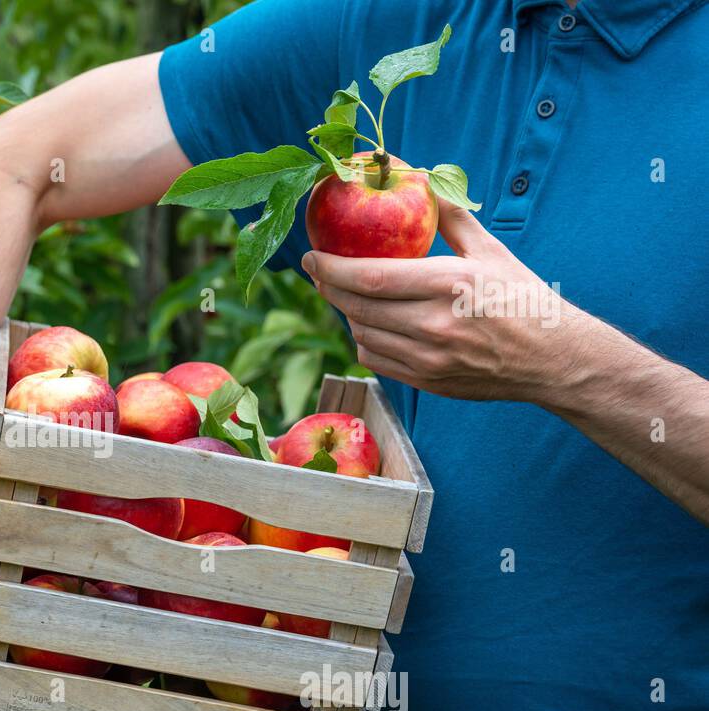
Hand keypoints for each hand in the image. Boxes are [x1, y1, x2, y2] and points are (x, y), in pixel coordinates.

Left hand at [302, 199, 596, 403]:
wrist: (552, 359)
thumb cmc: (522, 297)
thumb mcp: (491, 250)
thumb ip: (451, 216)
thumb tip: (419, 176)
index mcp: (450, 284)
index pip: (371, 277)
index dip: (331, 268)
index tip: (311, 256)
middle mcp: (435, 325)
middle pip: (358, 307)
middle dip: (329, 288)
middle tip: (317, 272)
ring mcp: (429, 359)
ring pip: (362, 335)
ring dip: (347, 312)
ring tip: (347, 293)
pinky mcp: (427, 382)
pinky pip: (376, 360)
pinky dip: (364, 340)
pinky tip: (370, 323)